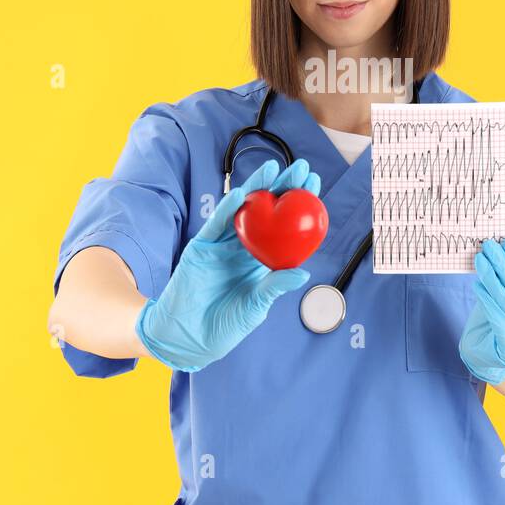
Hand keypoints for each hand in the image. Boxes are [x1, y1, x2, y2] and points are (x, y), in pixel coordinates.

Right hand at [136, 157, 321, 371]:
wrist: (188, 337)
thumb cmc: (225, 325)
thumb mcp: (256, 306)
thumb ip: (274, 287)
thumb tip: (302, 273)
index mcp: (263, 261)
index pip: (287, 229)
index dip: (301, 208)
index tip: (316, 187)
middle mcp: (245, 247)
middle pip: (268, 212)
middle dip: (284, 187)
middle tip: (302, 167)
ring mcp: (223, 245)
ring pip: (243, 210)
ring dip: (257, 188)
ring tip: (274, 168)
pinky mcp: (202, 246)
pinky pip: (216, 224)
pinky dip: (227, 209)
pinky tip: (240, 194)